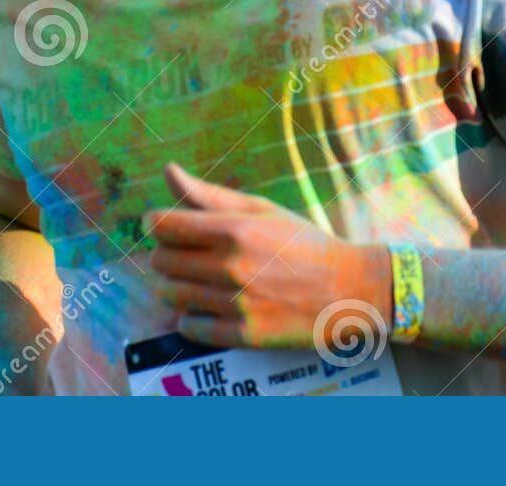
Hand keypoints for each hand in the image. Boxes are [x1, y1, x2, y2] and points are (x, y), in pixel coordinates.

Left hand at [144, 163, 390, 348]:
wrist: (348, 290)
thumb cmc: (303, 243)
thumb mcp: (261, 209)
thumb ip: (209, 194)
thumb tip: (167, 170)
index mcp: (234, 229)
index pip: (163, 225)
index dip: (157, 224)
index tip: (165, 226)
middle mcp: (230, 266)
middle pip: (161, 260)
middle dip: (167, 255)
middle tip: (188, 255)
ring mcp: (236, 303)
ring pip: (170, 294)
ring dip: (175, 286)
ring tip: (197, 281)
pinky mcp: (242, 335)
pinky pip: (189, 327)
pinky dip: (192, 318)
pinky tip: (209, 308)